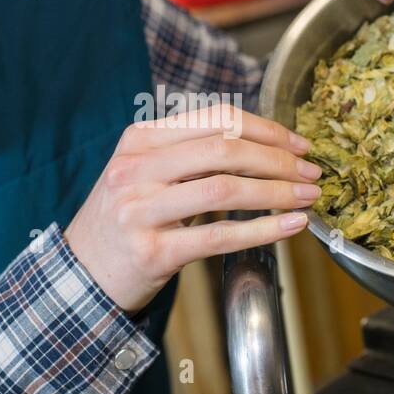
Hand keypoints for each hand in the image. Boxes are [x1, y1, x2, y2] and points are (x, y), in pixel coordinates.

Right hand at [64, 104, 320, 312]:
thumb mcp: (143, 172)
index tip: (298, 144)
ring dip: (277, 191)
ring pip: (224, 188)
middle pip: (224, 149)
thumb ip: (188, 153)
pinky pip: (219, 236)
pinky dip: (263, 229)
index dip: (265, 128)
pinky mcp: (153, 252)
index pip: (215, 119)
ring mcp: (141, 210)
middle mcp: (136, 169)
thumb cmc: (125, 221)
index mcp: (139, 140)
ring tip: (307, 197)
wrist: (82, 274)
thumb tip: (262, 144)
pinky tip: (290, 226)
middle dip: (278, 159)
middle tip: (311, 172)